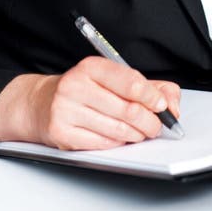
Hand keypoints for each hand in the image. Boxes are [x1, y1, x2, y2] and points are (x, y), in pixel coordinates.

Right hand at [0, 57, 180, 149]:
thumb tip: (171, 103)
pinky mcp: (61, 133)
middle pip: (127, 109)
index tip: (163, 106)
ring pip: (117, 129)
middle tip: (156, 126)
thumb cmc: (82, 91)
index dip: (153, 97)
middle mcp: (76, 85)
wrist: (40, 103)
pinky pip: (102, 143)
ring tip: (140, 132)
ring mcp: (66, 110)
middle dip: (150, 121)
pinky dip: (118, 143)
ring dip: (136, 134)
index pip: (131, 82)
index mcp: (91, 67)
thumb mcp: (110, 79)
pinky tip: (120, 137)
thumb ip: (146, 86)